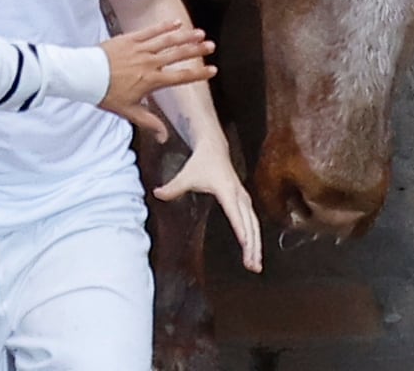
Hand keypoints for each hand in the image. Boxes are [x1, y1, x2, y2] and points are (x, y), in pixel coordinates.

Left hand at [98, 21, 215, 141]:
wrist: (84, 75)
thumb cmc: (106, 95)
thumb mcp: (128, 112)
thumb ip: (149, 122)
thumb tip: (164, 138)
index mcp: (151, 81)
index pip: (180, 77)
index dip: (198, 74)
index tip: (213, 70)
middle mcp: (149, 63)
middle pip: (177, 55)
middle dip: (196, 50)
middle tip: (212, 46)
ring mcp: (140, 49)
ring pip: (167, 41)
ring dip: (185, 36)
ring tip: (200, 33)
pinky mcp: (130, 39)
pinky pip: (150, 31)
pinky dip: (164, 27)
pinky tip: (177, 23)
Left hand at [153, 140, 263, 272]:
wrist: (214, 147)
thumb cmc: (200, 163)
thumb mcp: (185, 175)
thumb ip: (172, 187)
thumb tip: (157, 194)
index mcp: (226, 190)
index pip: (235, 213)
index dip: (241, 229)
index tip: (245, 245)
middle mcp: (238, 195)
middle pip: (250, 223)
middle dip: (253, 245)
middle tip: (253, 266)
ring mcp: (243, 198)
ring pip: (254, 224)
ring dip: (257, 245)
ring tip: (255, 265)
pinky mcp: (244, 200)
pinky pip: (253, 222)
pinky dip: (255, 237)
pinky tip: (254, 252)